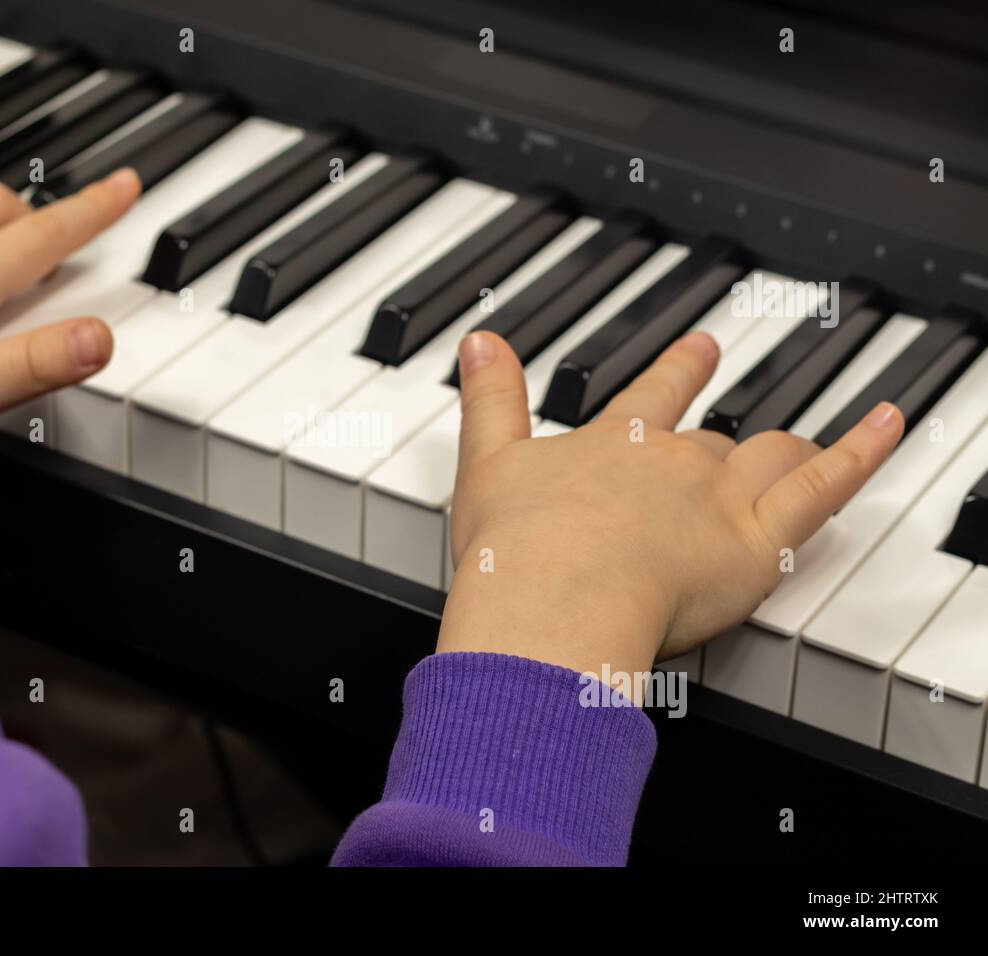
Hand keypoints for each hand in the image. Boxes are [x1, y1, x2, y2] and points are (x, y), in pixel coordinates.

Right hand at [437, 329, 903, 687]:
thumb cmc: (518, 550)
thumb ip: (490, 397)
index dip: (679, 370)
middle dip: (728, 432)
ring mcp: (720, 498)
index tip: (701, 349)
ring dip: (791, 446)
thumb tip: (480, 340)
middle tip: (746, 426)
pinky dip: (861, 452)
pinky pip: (824, 488)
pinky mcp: (758, 542)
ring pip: (772, 458)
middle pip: (714, 440)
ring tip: (812, 442)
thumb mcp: (488, 463)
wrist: (553, 599)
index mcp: (614, 443)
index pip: (653, 395)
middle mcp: (673, 461)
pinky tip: (885, 426)